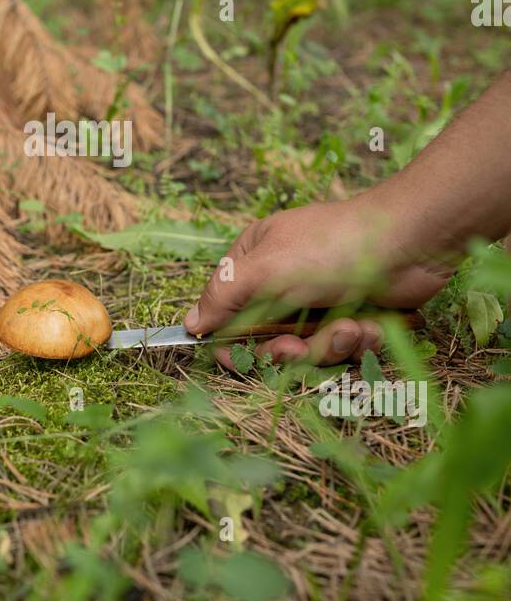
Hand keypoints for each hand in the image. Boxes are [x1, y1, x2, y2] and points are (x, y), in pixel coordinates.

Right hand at [184, 194, 451, 368]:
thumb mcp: (266, 268)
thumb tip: (190, 325)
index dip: (230, 341)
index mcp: (256, 260)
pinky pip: (345, 348)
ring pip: (309, 350)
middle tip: (298, 347)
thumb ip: (224, 297)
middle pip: (267, 340)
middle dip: (287, 350)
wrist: (411, 241)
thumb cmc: (332, 246)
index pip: (225, 310)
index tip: (238, 359)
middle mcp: (285, 282)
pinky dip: (359, 341)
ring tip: (350, 326)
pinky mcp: (356, 315)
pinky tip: (372, 323)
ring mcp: (321, 300)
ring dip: (330, 346)